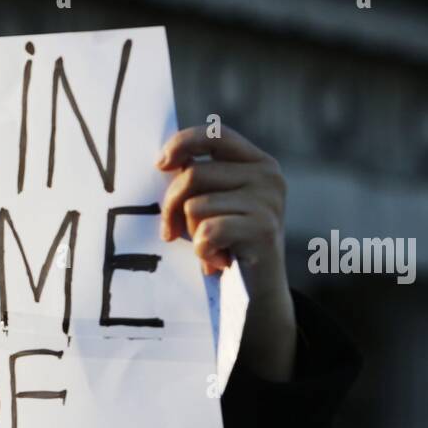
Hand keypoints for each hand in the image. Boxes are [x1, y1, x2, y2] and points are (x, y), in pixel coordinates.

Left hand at [157, 123, 296, 381]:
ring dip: (193, 234)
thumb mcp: (217, 204)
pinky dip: (204, 252)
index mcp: (257, 162)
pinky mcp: (263, 229)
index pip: (215, 135)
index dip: (183, 143)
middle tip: (172, 233)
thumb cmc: (228, 245)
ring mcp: (268, 201)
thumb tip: (161, 163)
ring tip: (208, 250)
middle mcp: (268, 176)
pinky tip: (216, 261)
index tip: (160, 165)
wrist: (259, 293)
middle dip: (171, 206)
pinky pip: (208, 231)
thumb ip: (199, 180)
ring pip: (196, 205)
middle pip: (193, 175)